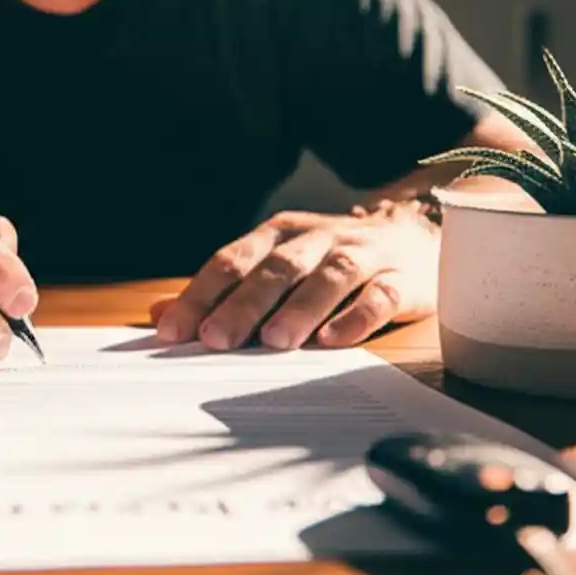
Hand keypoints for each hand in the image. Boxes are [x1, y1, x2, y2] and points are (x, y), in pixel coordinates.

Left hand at [153, 201, 438, 350]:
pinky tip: (335, 340)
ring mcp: (362, 255)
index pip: (232, 261)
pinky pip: (380, 294)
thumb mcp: (274, 266)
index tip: (173, 331)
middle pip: (277, 268)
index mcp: (278, 234)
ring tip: (275, 341)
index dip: (201, 295)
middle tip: (216, 339)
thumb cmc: (330, 260)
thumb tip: (159, 316)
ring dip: (300, 307)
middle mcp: (317, 238)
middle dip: (244, 304)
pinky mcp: (402, 278)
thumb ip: (220, 293)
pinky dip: (357, 316)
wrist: (416, 233)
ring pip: (329, 275)